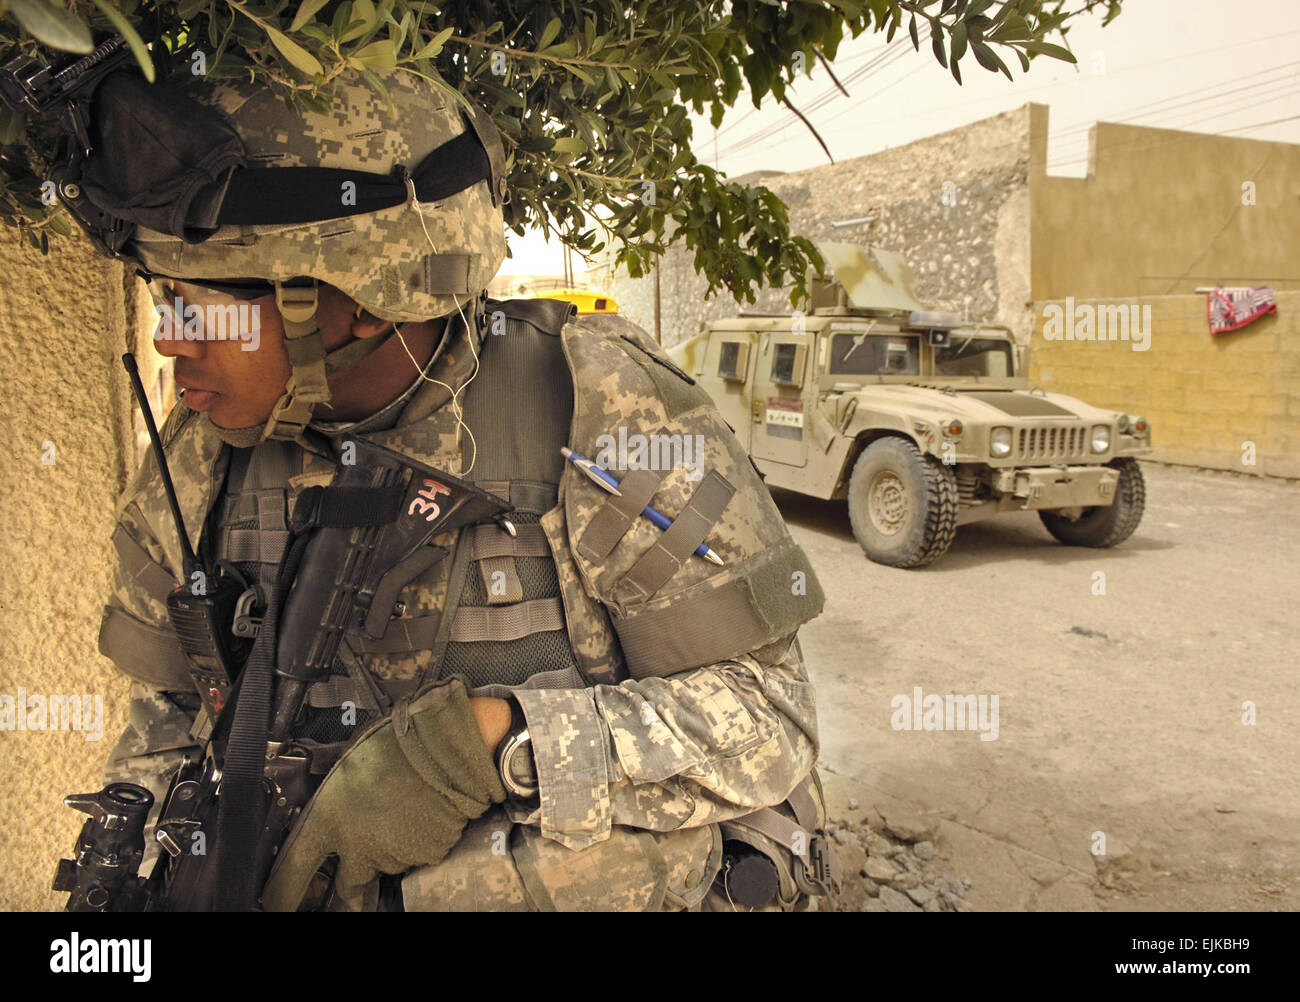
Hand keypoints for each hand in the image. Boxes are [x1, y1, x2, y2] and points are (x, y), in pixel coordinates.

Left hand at [260, 677, 506, 910]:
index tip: (278, 903)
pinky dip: (420, 841)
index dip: (282, 894)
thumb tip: (335, 803)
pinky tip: (423, 812)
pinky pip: (418, 855)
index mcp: (327, 821)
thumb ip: (336, 798)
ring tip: (403, 808)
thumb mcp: (347, 765)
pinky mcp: (425, 856)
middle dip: (353, 875)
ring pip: (386, 864)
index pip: (291, 873)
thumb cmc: (394, 746)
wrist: (444, 747)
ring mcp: (392, 856)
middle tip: (365, 850)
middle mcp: (356, 847)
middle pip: (347, 884)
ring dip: (391, 848)